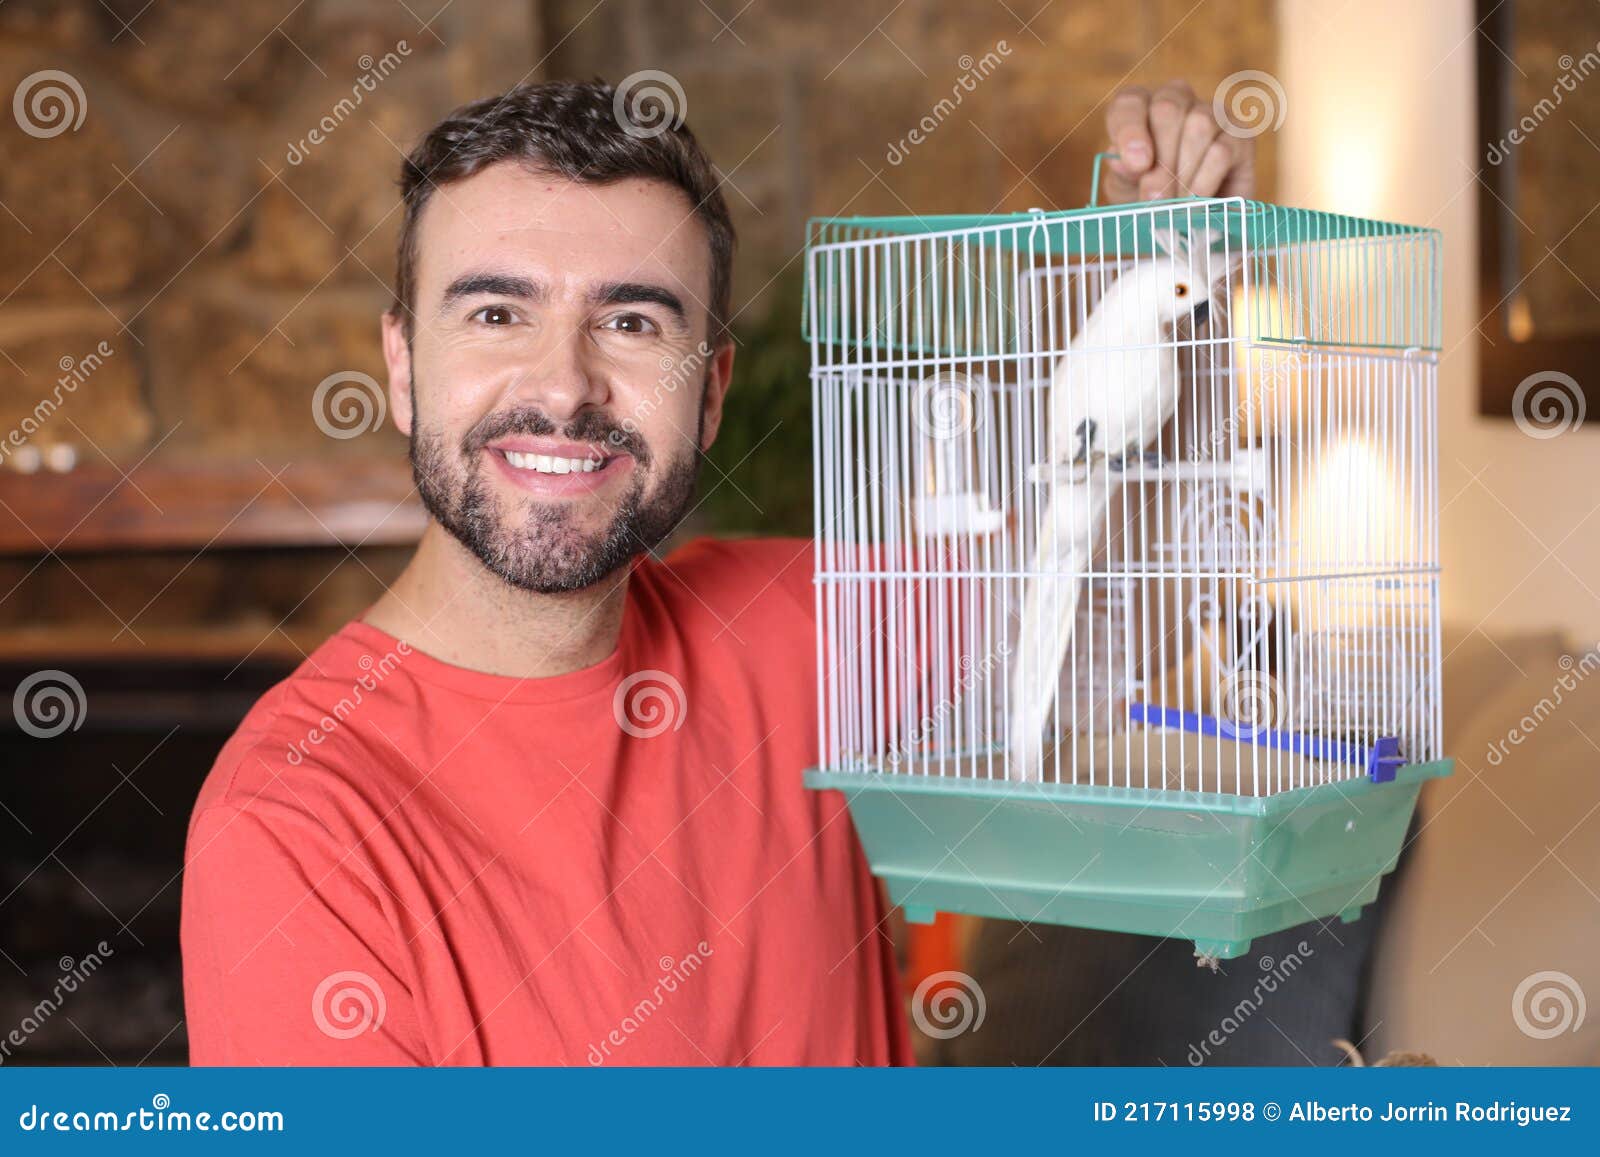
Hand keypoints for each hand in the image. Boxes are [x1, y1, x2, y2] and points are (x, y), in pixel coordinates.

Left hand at [1099, 79, 1254, 203]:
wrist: (1186, 222)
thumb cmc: (1150, 197)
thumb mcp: (1126, 188)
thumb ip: (1124, 173)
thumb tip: (1126, 163)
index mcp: (1140, 107)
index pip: (1129, 103)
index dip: (1130, 132)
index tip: (1136, 166)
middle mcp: (1177, 99)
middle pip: (1168, 109)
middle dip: (1160, 160)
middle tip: (1154, 198)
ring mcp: (1212, 113)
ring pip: (1199, 126)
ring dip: (1183, 173)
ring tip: (1174, 206)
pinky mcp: (1240, 136)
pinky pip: (1222, 151)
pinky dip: (1204, 181)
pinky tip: (1196, 203)